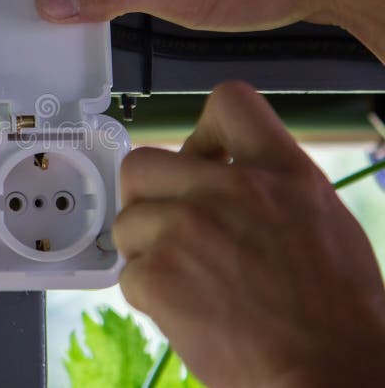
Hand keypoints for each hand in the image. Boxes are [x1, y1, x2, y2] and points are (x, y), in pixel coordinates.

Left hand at [114, 81, 384, 386]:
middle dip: (148, 197)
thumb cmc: (336, 309)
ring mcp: (188, 229)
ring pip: (127, 222)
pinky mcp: (160, 274)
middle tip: (170, 228)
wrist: (330, 372)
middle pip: (142, 163)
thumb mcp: (319, 218)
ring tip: (189, 281)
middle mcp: (230, 188)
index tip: (203, 157)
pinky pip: (129, 273)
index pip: (229, 102)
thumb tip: (221, 171)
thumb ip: (266, 184)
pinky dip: (149, 295)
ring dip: (147, 251)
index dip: (203, 130)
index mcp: (278, 170)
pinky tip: (186, 309)